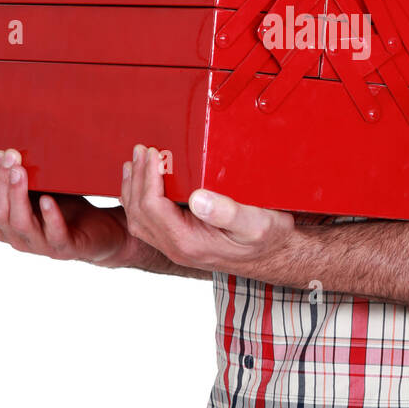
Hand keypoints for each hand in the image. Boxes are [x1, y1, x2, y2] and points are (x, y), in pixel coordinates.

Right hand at [0, 148, 131, 264]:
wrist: (101, 231)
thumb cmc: (61, 208)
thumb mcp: (28, 194)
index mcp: (2, 224)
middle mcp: (16, 237)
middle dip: (0, 182)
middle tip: (10, 155)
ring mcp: (40, 245)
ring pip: (19, 223)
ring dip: (18, 195)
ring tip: (21, 172)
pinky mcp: (65, 248)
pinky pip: (54, 235)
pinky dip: (50, 217)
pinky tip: (48, 200)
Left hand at [120, 144, 296, 275]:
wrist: (275, 256)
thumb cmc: (268, 239)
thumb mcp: (256, 223)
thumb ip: (227, 211)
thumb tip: (197, 198)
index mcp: (188, 242)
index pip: (153, 207)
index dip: (148, 177)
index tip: (154, 153)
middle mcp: (176, 248)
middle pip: (139, 213)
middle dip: (137, 178)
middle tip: (141, 151)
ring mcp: (175, 247)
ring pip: (139, 221)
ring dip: (133, 190)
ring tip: (134, 164)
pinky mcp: (179, 242)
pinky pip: (147, 224)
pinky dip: (139, 202)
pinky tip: (142, 186)